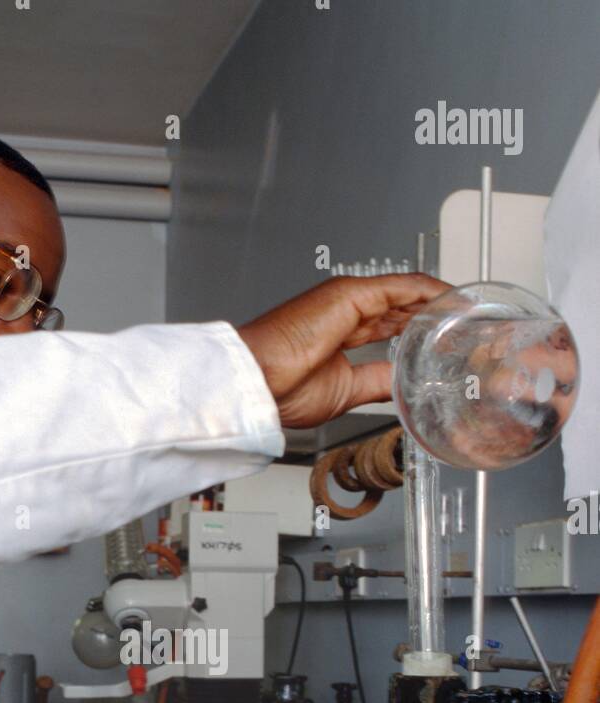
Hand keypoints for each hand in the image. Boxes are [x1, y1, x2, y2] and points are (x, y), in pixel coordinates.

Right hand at [237, 273, 448, 427]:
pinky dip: (430, 292)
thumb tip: (404, 385)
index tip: (442, 342)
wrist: (259, 383)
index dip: (415, 331)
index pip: (388, 326)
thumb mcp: (346, 390)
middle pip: (401, 306)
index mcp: (339, 334)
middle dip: (432, 315)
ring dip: (438, 301)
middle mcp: (345, 311)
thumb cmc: (282, 389)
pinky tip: (451, 300)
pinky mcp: (351, 293)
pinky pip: (402, 286)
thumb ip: (378, 381)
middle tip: (465, 326)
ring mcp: (348, 299)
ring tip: (467, 312)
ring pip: (405, 293)